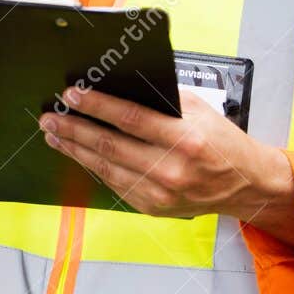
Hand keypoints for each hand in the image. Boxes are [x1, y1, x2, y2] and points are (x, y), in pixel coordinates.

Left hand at [38, 83, 293, 227]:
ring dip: (76, 149)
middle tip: (50, 118)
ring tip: (54, 134)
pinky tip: (79, 153)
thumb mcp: (199, 109)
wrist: (244, 184)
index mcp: (185, 139)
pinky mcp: (153, 207)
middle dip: (74, 129)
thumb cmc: (221, 142)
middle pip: (110, 146)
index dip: (97, 106)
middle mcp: (171, 170)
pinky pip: (115, 184)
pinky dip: (94, 166)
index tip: (72, 95)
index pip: (130, 119)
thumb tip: (118, 86)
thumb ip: (162, 100)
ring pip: (106, 168)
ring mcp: (160, 193)